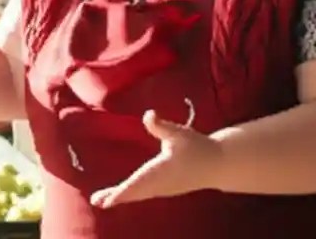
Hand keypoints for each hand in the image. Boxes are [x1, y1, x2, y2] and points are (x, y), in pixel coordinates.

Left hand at [90, 110, 223, 208]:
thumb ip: (161, 126)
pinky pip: (144, 194)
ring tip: (101, 200)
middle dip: (116, 197)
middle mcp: (162, 184)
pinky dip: (130, 196)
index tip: (108, 198)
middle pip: (135, 192)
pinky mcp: (165, 190)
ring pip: (139, 195)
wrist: (218, 165)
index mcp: (163, 170)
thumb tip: (148, 114)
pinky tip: (119, 196)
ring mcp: (164, 189)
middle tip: (97, 201)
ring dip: (120, 198)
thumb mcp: (179, 133)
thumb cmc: (197, 147)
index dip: (123, 190)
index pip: (139, 182)